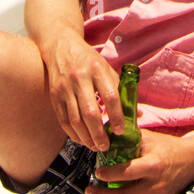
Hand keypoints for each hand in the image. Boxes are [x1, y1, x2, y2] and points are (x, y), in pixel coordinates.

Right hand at [40, 35, 121, 150]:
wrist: (60, 46)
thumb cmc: (88, 60)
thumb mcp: (106, 68)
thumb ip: (121, 90)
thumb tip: (138, 114)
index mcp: (97, 69)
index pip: (110, 96)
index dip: (117, 116)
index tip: (121, 130)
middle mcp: (80, 78)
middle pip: (90, 112)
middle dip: (99, 134)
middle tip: (106, 146)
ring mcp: (65, 88)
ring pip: (75, 120)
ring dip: (86, 138)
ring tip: (96, 147)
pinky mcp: (55, 96)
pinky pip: (63, 120)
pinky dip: (73, 134)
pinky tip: (82, 140)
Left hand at [84, 130, 193, 193]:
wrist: (192, 160)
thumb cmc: (168, 147)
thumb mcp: (149, 138)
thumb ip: (128, 137)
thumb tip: (105, 134)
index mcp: (153, 164)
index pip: (127, 172)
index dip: (109, 174)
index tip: (97, 172)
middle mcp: (155, 184)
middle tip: (89, 191)